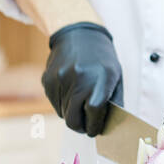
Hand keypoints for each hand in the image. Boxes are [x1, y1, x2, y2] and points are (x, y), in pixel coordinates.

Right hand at [42, 21, 121, 135]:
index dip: (94, 125)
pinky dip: (63, 104)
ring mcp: (60, 78)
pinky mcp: (48, 80)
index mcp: (100, 77)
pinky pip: (55, 104)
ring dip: (72, 113)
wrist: (78, 34)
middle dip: (81, 127)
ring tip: (81, 100)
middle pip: (74, 120)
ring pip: (63, 114)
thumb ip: (113, 102)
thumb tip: (107, 127)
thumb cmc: (102, 59)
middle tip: (87, 126)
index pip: (94, 111)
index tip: (95, 130)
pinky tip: (71, 90)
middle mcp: (79, 78)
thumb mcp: (115, 76)